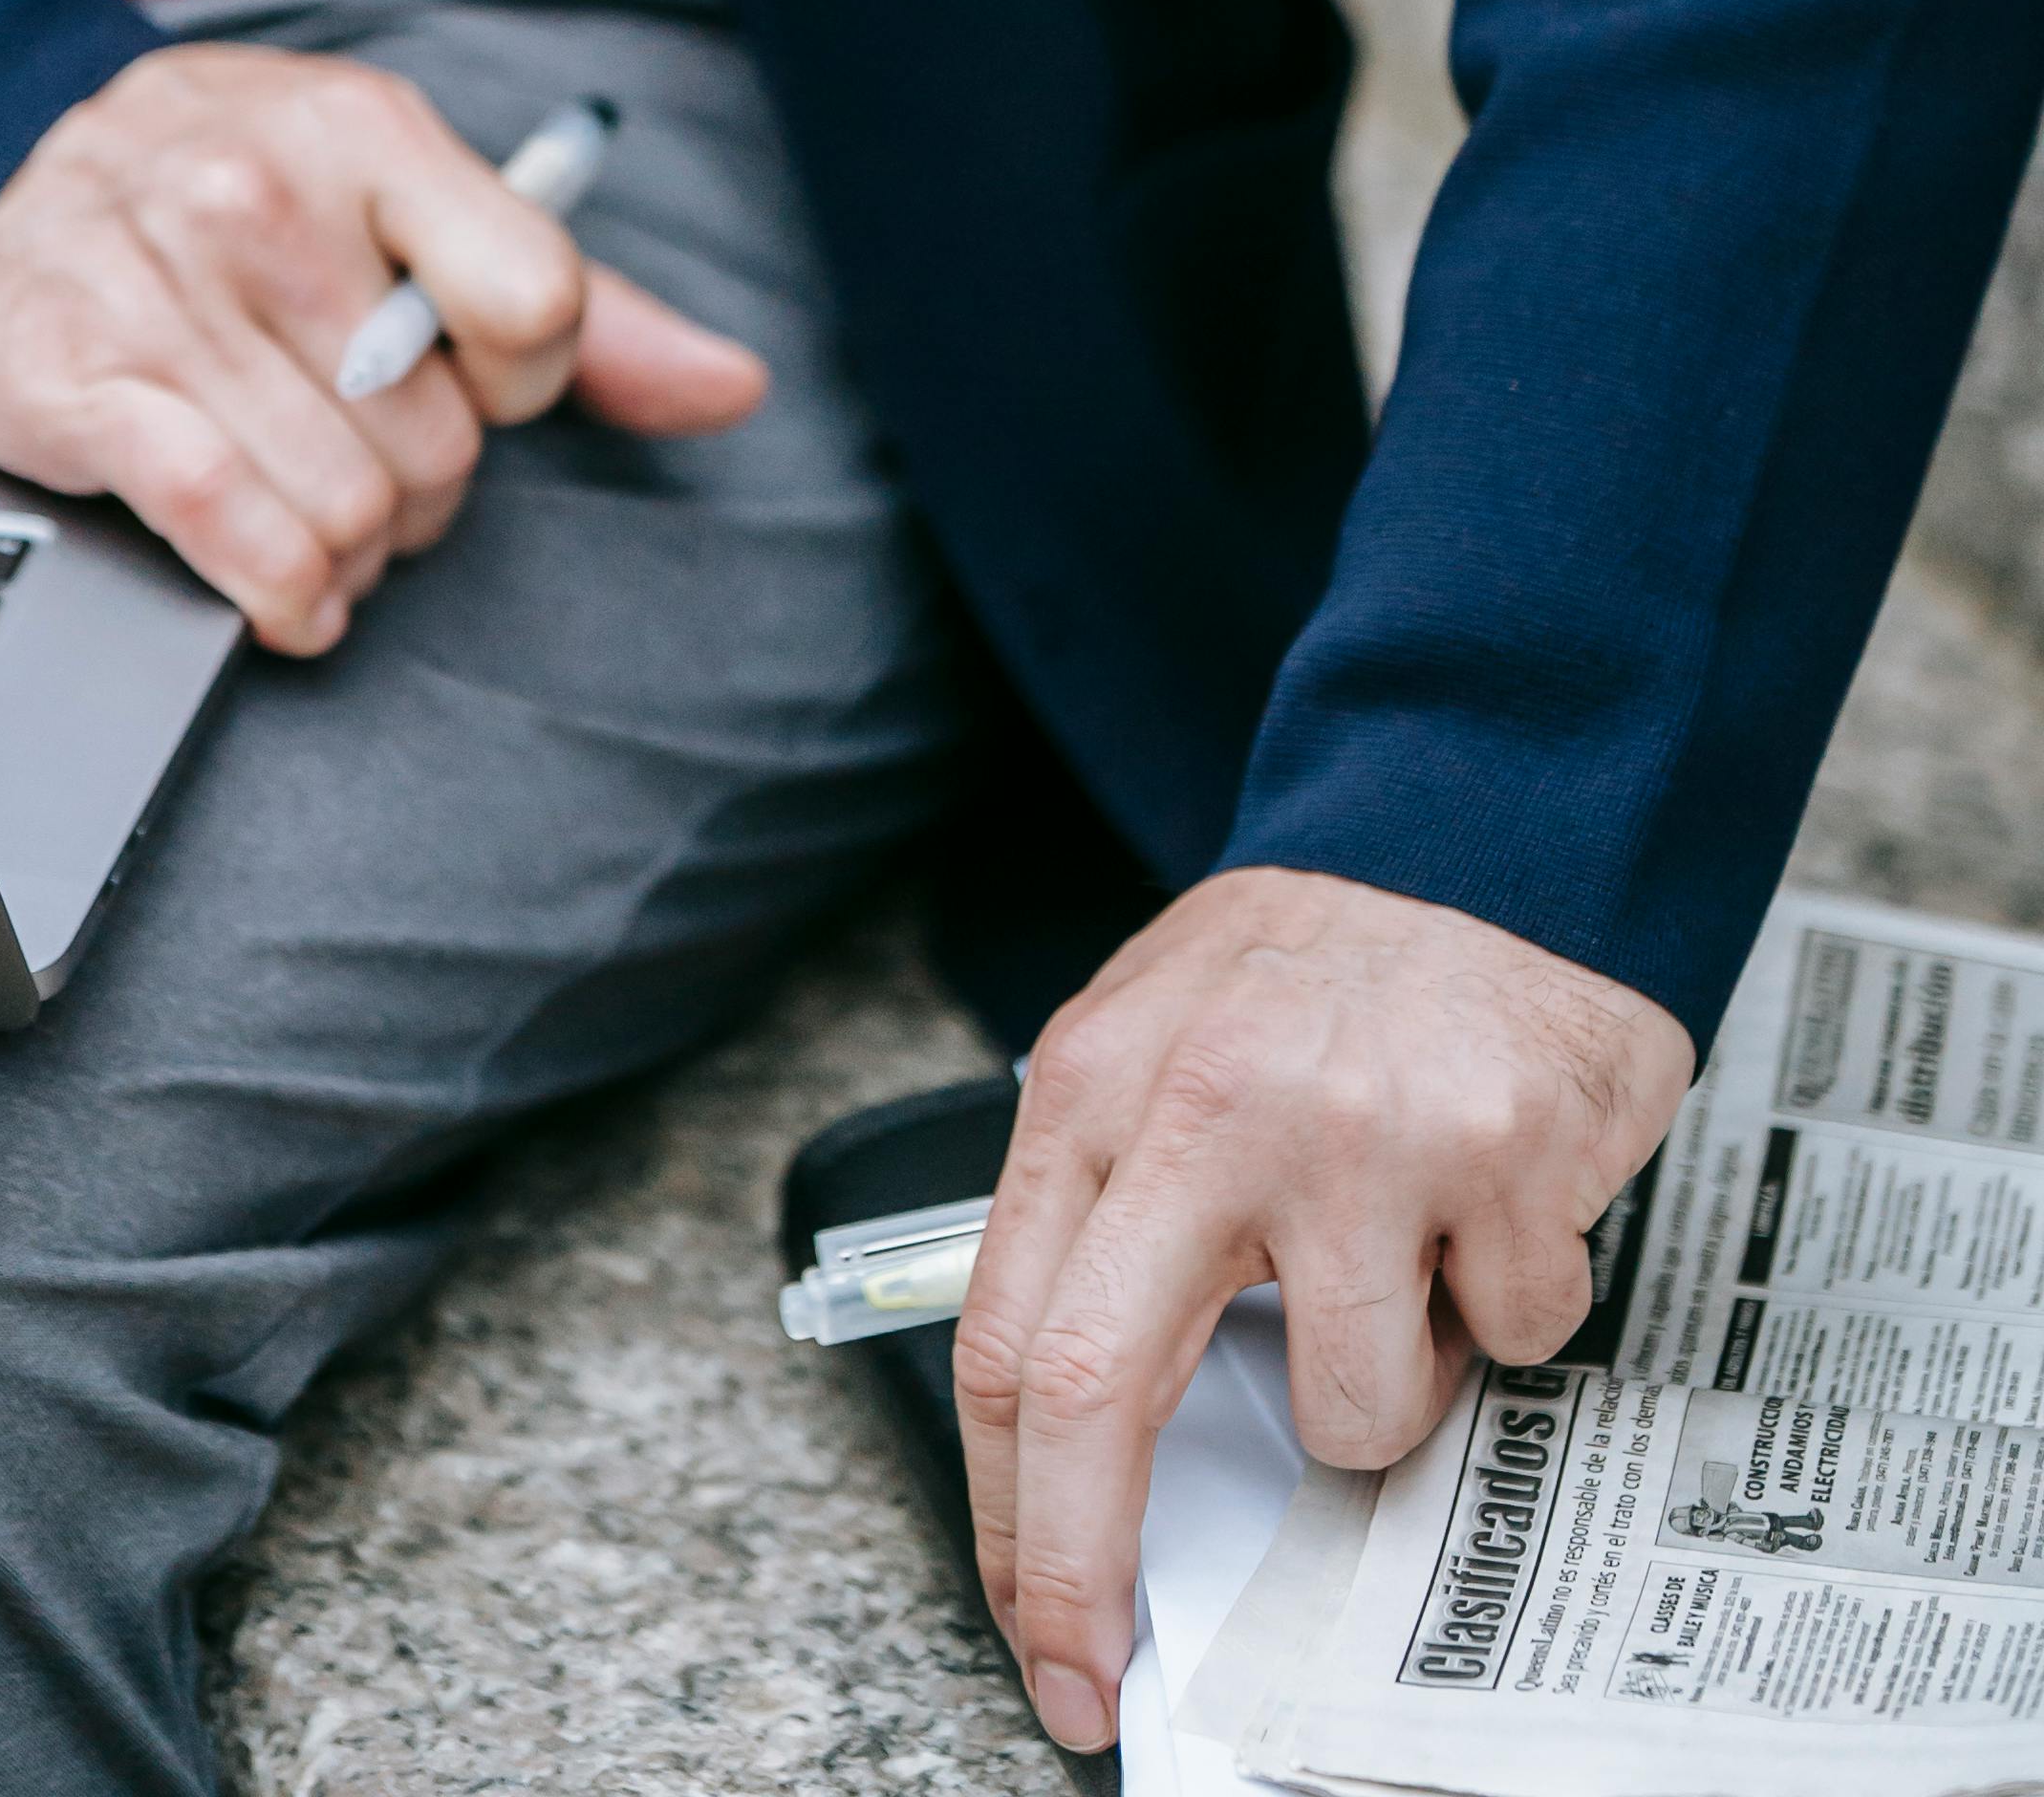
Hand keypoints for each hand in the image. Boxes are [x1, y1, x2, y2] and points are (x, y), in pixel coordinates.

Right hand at [0, 43, 766, 649]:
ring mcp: (157, 281)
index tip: (465, 369)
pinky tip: (279, 591)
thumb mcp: (409, 202)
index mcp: (365, 129)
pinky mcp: (74, 376)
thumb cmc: (246, 198)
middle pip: (439, 442)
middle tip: (363, 449)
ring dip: (345, 550)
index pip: (538, 305)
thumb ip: (579, 305)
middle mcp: (257, 191)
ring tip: (309, 505)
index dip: (520, 379)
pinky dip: (276, 595)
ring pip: (343, 508)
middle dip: (419, 484)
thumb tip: (735, 386)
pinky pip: (229, 531)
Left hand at [954, 864, 1690, 1755]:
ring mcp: (1358, 1133)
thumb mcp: (1158, 1040)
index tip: (1026, 1622)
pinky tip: (1492, 1202)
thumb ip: (1113, 1208)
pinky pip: (1506, 1342)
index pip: (1006, 1333)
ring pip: (1347, 1413)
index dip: (1003, 1509)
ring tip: (1403, 1269)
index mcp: (1098, 1086)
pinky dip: (1506, 1309)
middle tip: (1092, 1679)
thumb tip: (1077, 1442)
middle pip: (1095, 1392)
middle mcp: (1209, 1107)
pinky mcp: (1501, 1154)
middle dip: (1083, 1571)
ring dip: (1385, 1393)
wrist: (1485, 831)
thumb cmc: (1314, 971)